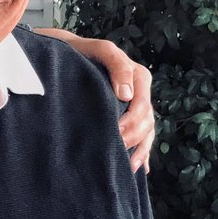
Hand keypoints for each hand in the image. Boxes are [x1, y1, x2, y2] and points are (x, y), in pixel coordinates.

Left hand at [33, 28, 155, 172]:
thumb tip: (126, 95)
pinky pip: (142, 137)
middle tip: (116, 149)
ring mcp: (135, 106)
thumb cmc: (85, 52)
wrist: (70, 54)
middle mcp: (140, 93)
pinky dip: (142, 153)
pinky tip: (138, 168)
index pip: (142, 106)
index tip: (115, 130)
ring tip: (128, 166)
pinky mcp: (128, 116)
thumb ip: (117, 65)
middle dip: (133, 137)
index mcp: (139, 78)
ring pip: (146, 132)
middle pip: (146, 121)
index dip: (131, 121)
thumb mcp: (102, 50)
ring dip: (140, 150)